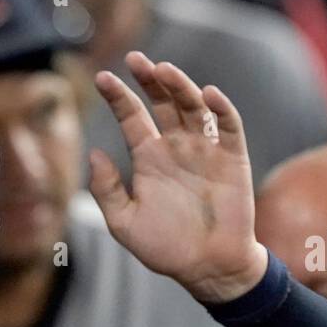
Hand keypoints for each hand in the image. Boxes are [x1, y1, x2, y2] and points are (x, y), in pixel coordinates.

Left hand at [89, 52, 267, 303]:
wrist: (207, 267)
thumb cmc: (165, 248)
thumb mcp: (124, 222)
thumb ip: (107, 189)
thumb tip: (93, 154)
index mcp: (148, 158)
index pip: (132, 117)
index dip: (118, 96)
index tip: (102, 78)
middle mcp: (176, 147)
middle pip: (163, 102)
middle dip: (150, 79)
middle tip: (135, 59)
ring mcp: (205, 150)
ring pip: (193, 107)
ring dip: (180, 86)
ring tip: (164, 71)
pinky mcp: (233, 158)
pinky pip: (229, 126)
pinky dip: (221, 108)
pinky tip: (207, 94)